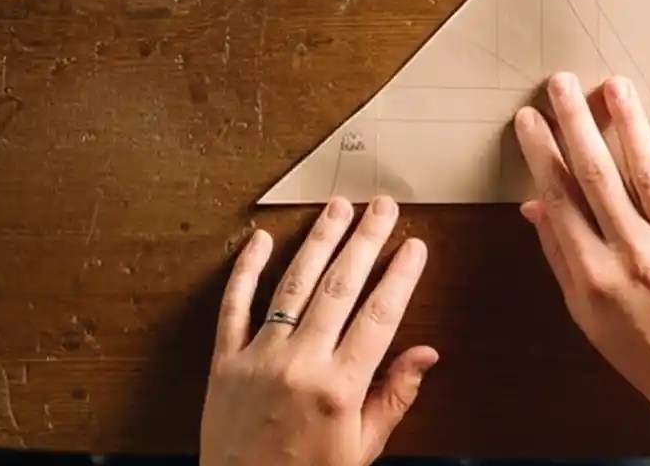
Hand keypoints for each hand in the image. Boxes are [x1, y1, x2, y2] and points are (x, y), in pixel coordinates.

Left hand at [200, 197, 436, 465]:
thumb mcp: (362, 449)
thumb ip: (393, 397)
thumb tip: (425, 355)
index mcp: (339, 388)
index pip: (379, 316)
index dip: (400, 276)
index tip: (414, 247)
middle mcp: (300, 365)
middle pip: (340, 287)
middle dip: (365, 240)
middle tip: (382, 208)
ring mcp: (259, 359)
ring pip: (293, 285)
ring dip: (318, 241)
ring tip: (337, 208)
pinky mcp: (224, 363)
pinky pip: (234, 306)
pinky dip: (246, 270)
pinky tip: (260, 240)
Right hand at [514, 73, 649, 465]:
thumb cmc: (637, 348)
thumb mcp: (584, 312)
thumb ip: (560, 254)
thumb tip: (535, 204)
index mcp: (595, 275)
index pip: (561, 199)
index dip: (541, 154)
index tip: (530, 118)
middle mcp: (635, 256)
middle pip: (599, 177)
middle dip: (576, 124)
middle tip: (561, 83)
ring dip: (630, 125)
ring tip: (615, 86)